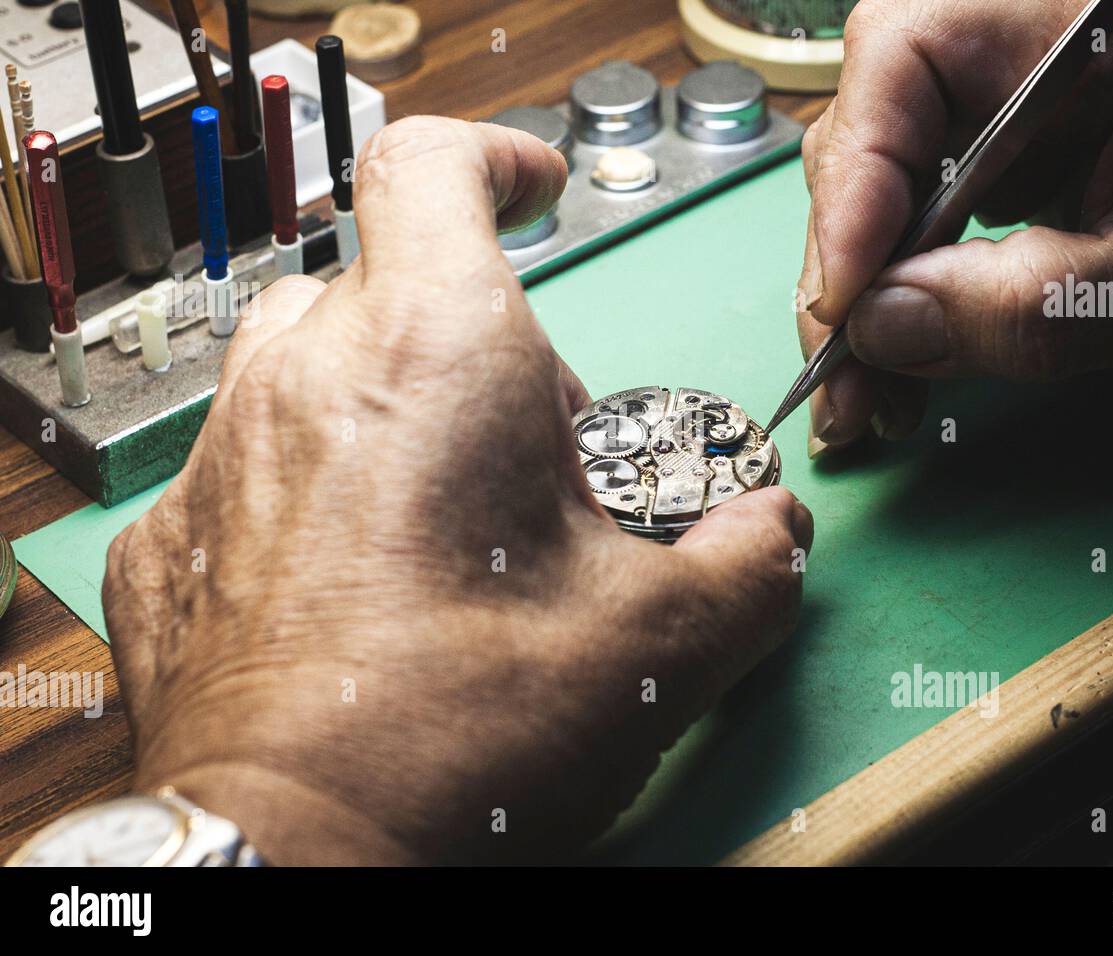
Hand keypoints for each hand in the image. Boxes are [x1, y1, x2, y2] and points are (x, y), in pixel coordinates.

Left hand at [103, 117, 812, 864]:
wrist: (303, 853)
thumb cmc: (465, 735)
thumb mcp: (660, 641)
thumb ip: (747, 561)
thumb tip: (771, 534)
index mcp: (435, 353)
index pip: (436, 167)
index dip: (496, 160)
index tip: (532, 190)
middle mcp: (306, 379)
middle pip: (390, 289)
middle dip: (471, 347)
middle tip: (529, 458)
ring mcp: (222, 460)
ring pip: (310, 371)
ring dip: (385, 409)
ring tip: (443, 516)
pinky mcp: (173, 544)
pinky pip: (249, 472)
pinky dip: (309, 497)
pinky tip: (357, 587)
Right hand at [799, 0, 1112, 452]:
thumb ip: (1018, 306)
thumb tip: (874, 328)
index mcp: (1089, 16)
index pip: (908, 53)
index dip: (857, 176)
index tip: (848, 298)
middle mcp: (1030, 44)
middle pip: (877, 128)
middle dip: (846, 261)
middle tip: (843, 377)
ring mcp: (1012, 107)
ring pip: (883, 187)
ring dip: (863, 298)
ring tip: (866, 399)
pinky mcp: (1007, 166)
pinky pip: (919, 224)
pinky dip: (900, 303)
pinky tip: (898, 371)